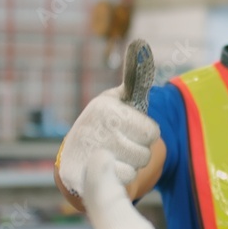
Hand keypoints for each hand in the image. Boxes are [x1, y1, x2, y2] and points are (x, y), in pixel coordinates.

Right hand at [57, 39, 158, 195]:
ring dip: (130, 166)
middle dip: (139, 152)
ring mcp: (85, 153)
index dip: (147, 134)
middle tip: (123, 145)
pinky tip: (107, 171)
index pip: (151, 132)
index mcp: (105, 108)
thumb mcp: (119, 100)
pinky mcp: (78, 177)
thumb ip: (135, 79)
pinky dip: (118, 180)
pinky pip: (120, 184)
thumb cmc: (107, 124)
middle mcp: (92, 128)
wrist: (75, 154)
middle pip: (145, 153)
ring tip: (114, 157)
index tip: (133, 130)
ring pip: (134, 169)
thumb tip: (141, 44)